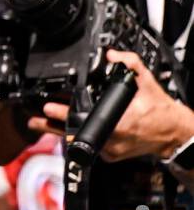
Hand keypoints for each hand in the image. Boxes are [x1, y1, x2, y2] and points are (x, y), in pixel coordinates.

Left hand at [29, 50, 193, 160]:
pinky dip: (77, 136)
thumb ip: (130, 63)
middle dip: (54, 125)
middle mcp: (115, 139)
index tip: (49, 109)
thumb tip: (112, 55)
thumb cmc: (160, 110)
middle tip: (36, 118)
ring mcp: (112, 149)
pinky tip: (63, 130)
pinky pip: (90, 145)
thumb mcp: (147, 82)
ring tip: (40, 124)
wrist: (173, 132)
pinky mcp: (112, 154)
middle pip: (77, 133)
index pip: (86, 120)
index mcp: (121, 122)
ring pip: (81, 141)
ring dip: (61, 132)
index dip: (65, 115)